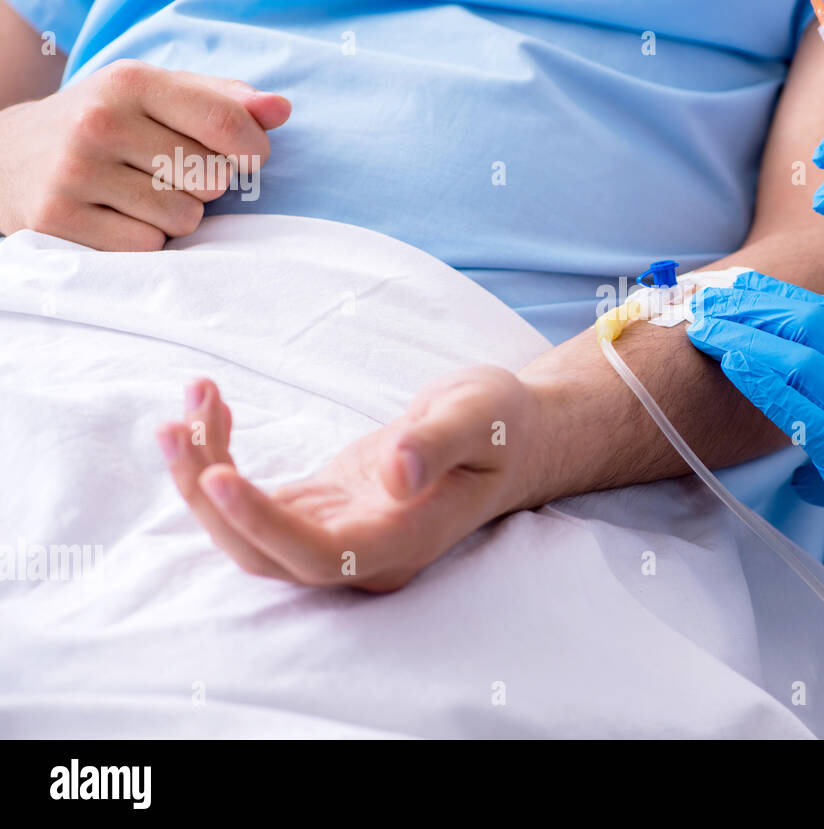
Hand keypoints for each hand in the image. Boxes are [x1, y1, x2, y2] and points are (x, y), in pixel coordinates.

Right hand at [0, 59, 290, 249]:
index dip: (253, 150)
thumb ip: (226, 100)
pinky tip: (115, 215)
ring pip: (184, 219)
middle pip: (212, 179)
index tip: (245, 156)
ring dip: (176, 215)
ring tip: (139, 192)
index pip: (228, 125)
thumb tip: (282, 108)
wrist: (11, 155)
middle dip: (205, 183)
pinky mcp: (60, 219)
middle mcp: (99, 122)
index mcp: (130, 81)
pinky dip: (144, 238)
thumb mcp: (159, 94)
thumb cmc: (108, 122)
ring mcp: (76, 172)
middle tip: (166, 171)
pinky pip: (149, 247)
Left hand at [156, 367, 540, 591]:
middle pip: (265, 555)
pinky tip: (211, 411)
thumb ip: (438, 445)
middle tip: (178, 424)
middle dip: (209, 496)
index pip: (319, 554)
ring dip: (202, 477)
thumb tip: (395, 474)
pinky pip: (256, 504)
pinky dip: (220, 462)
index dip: (263, 525)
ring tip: (189, 405)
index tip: (218, 476)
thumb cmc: (501, 423)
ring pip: (248, 534)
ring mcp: (340, 535)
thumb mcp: (479, 415)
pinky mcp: (321, 510)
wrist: (509, 436)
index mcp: (406, 537)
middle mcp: (366, 553)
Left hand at [687, 271, 823, 603]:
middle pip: (813, 321)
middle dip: (758, 303)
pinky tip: (732, 360)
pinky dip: (762, 379)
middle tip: (712, 295)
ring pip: (798, 356)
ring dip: (745, 335)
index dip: (787, 296)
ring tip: (704, 324)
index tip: (748, 285)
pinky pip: (799, 406)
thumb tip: (804, 476)